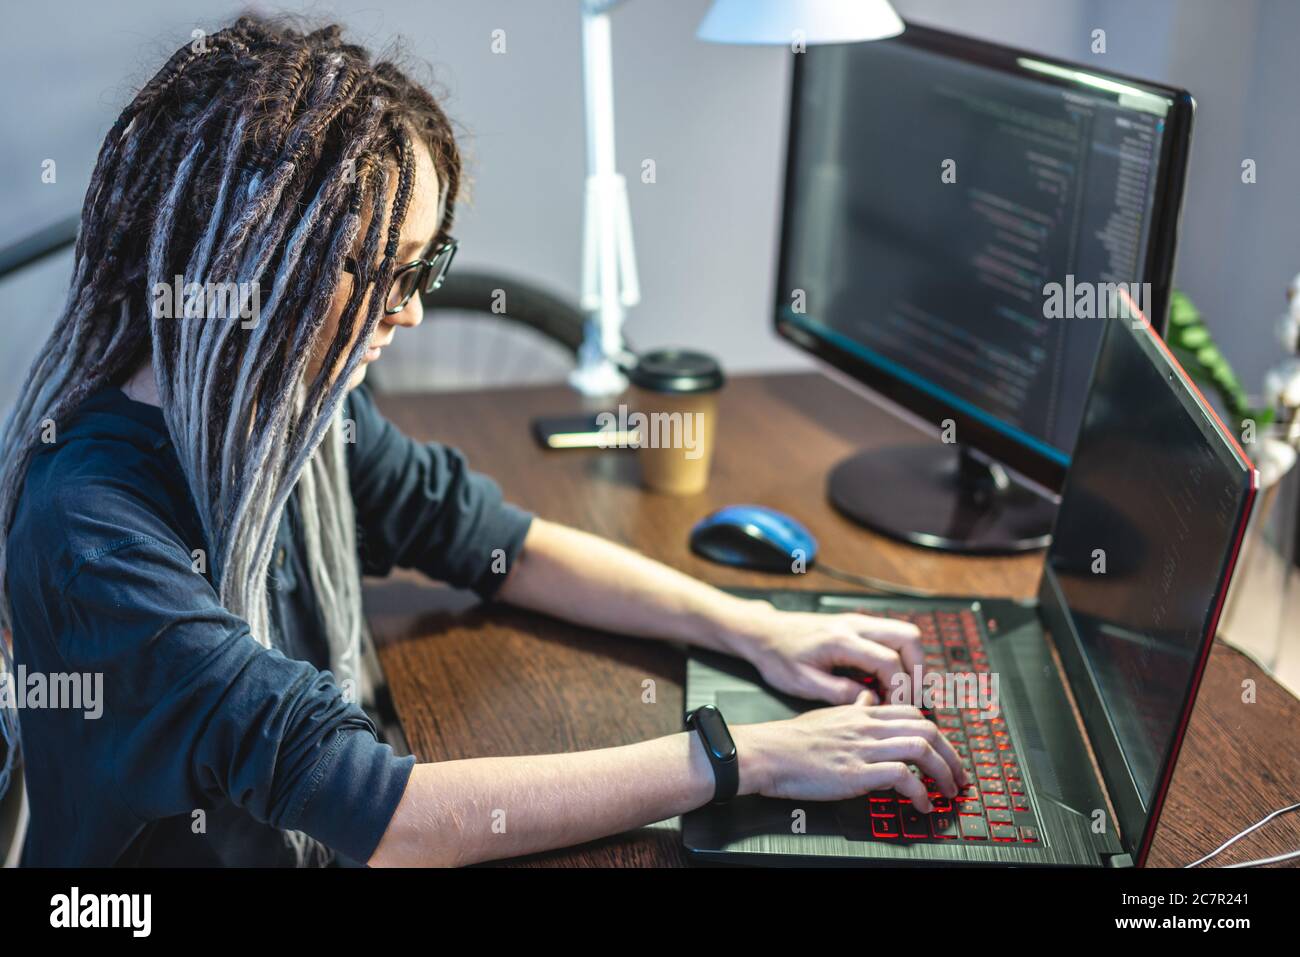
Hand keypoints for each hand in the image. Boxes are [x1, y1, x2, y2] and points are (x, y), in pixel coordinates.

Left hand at [732, 603, 923, 705]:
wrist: (763, 632)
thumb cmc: (778, 657)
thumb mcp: (802, 684)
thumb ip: (838, 693)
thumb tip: (871, 702)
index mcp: (841, 641)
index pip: (888, 661)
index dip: (900, 688)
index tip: (899, 710)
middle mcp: (855, 625)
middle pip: (909, 638)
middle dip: (918, 670)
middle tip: (912, 699)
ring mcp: (858, 622)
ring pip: (905, 634)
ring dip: (912, 663)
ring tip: (903, 692)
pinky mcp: (858, 625)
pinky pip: (892, 636)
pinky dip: (899, 658)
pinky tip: (887, 681)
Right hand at [733, 693, 968, 807]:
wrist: (766, 752)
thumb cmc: (790, 740)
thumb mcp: (826, 714)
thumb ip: (852, 708)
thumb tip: (866, 701)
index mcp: (862, 713)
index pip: (913, 712)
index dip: (937, 733)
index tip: (944, 753)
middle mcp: (868, 727)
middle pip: (928, 728)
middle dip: (952, 754)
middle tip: (959, 776)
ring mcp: (863, 748)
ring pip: (921, 748)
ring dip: (944, 773)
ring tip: (949, 792)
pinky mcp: (856, 773)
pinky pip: (902, 777)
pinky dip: (920, 791)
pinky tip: (922, 804)